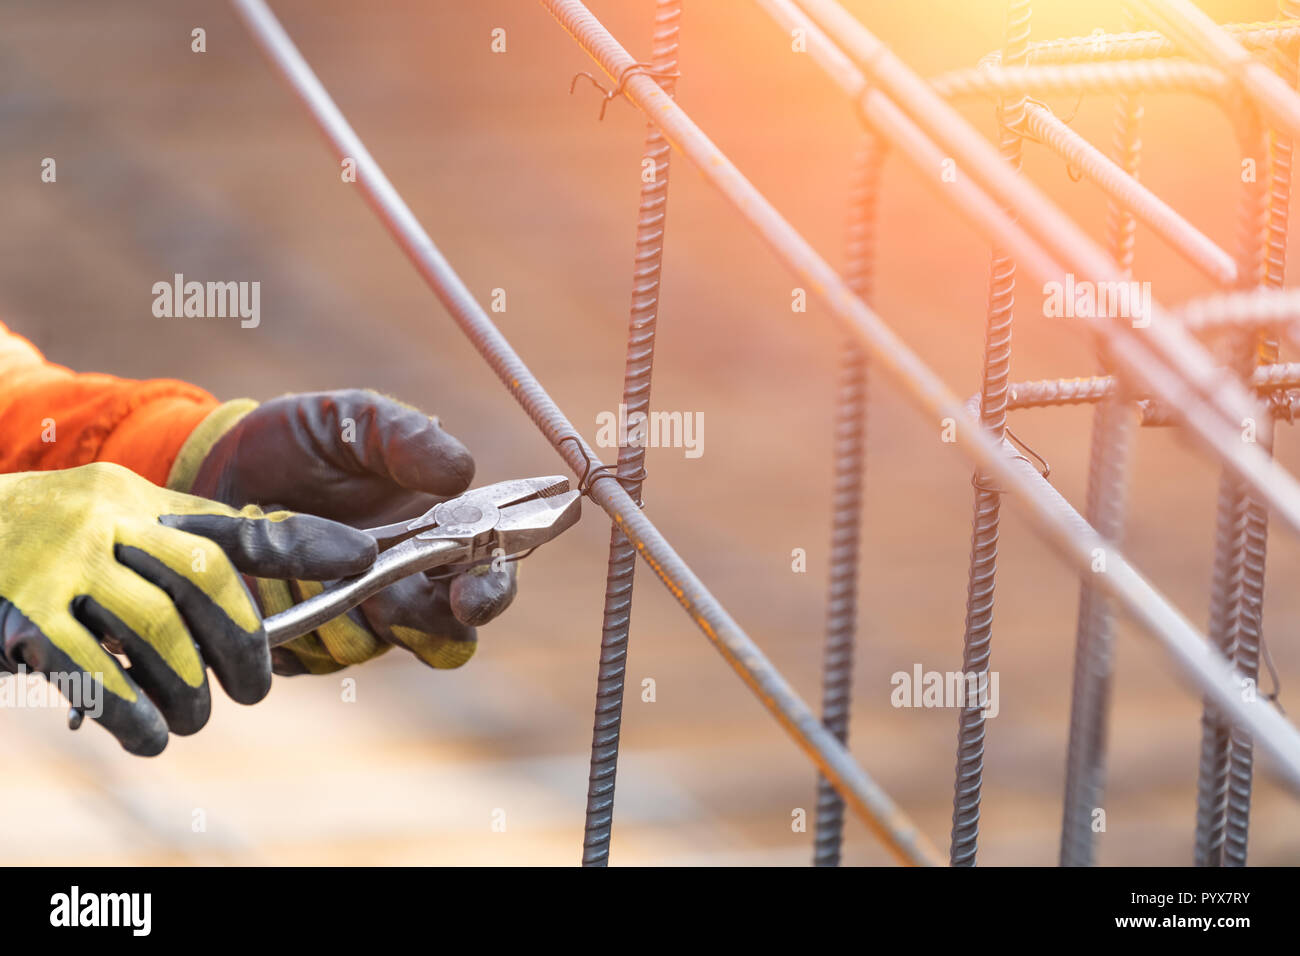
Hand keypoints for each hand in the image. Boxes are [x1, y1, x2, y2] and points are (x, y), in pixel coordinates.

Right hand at [0, 462, 376, 753]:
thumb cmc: (54, 542)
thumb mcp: (124, 521)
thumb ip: (203, 538)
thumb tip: (310, 557)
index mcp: (136, 501)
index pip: (230, 528)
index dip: (300, 546)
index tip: (359, 559)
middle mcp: (102, 522)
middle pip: (201, 580)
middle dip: (242, 642)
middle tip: (253, 687)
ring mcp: (57, 567)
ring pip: (155, 632)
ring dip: (189, 687)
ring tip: (196, 715)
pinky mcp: (17, 619)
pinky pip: (91, 671)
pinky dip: (131, 712)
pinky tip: (150, 734)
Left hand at [180, 390, 517, 673]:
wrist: (220, 464)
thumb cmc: (304, 440)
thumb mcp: (356, 420)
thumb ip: (408, 441)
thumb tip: (462, 474)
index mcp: (443, 537)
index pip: (490, 578)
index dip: (489, 594)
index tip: (469, 598)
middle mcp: (409, 589)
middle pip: (444, 639)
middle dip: (416, 620)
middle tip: (384, 595)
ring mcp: (357, 622)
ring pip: (364, 645)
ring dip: (332, 605)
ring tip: (295, 552)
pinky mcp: (303, 646)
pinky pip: (304, 655)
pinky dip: (285, 613)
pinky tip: (264, 574)